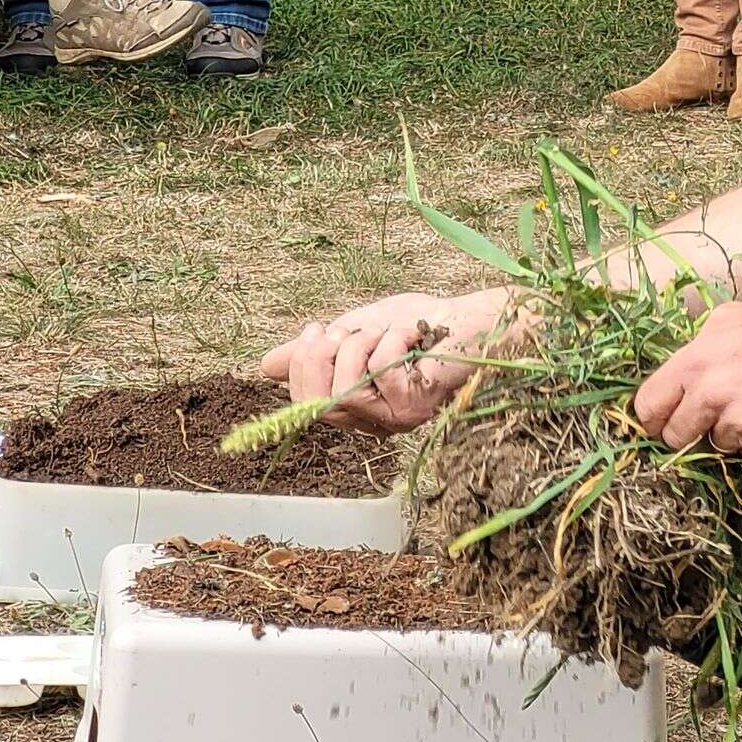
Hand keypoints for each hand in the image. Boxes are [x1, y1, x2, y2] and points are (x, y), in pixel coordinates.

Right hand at [259, 287, 513, 430]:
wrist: (474, 320)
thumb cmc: (423, 326)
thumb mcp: (357, 333)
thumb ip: (319, 351)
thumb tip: (266, 366)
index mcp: (359, 407)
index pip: (306, 405)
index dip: (302, 367)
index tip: (316, 329)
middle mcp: (374, 421)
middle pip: (316, 405)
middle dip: (318, 359)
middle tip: (337, 329)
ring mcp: (395, 418)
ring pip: (343, 392)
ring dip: (356, 347)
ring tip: (382, 330)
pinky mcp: (415, 407)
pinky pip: (378, 373)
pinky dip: (389, 342)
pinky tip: (412, 335)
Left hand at [633, 298, 741, 462]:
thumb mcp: (733, 318)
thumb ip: (698, 346)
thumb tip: (677, 372)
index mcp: (696, 360)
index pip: (648, 405)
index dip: (654, 417)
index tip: (664, 420)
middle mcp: (711, 393)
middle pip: (674, 437)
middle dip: (688, 432)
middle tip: (713, 418)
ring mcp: (739, 423)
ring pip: (715, 446)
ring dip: (731, 434)